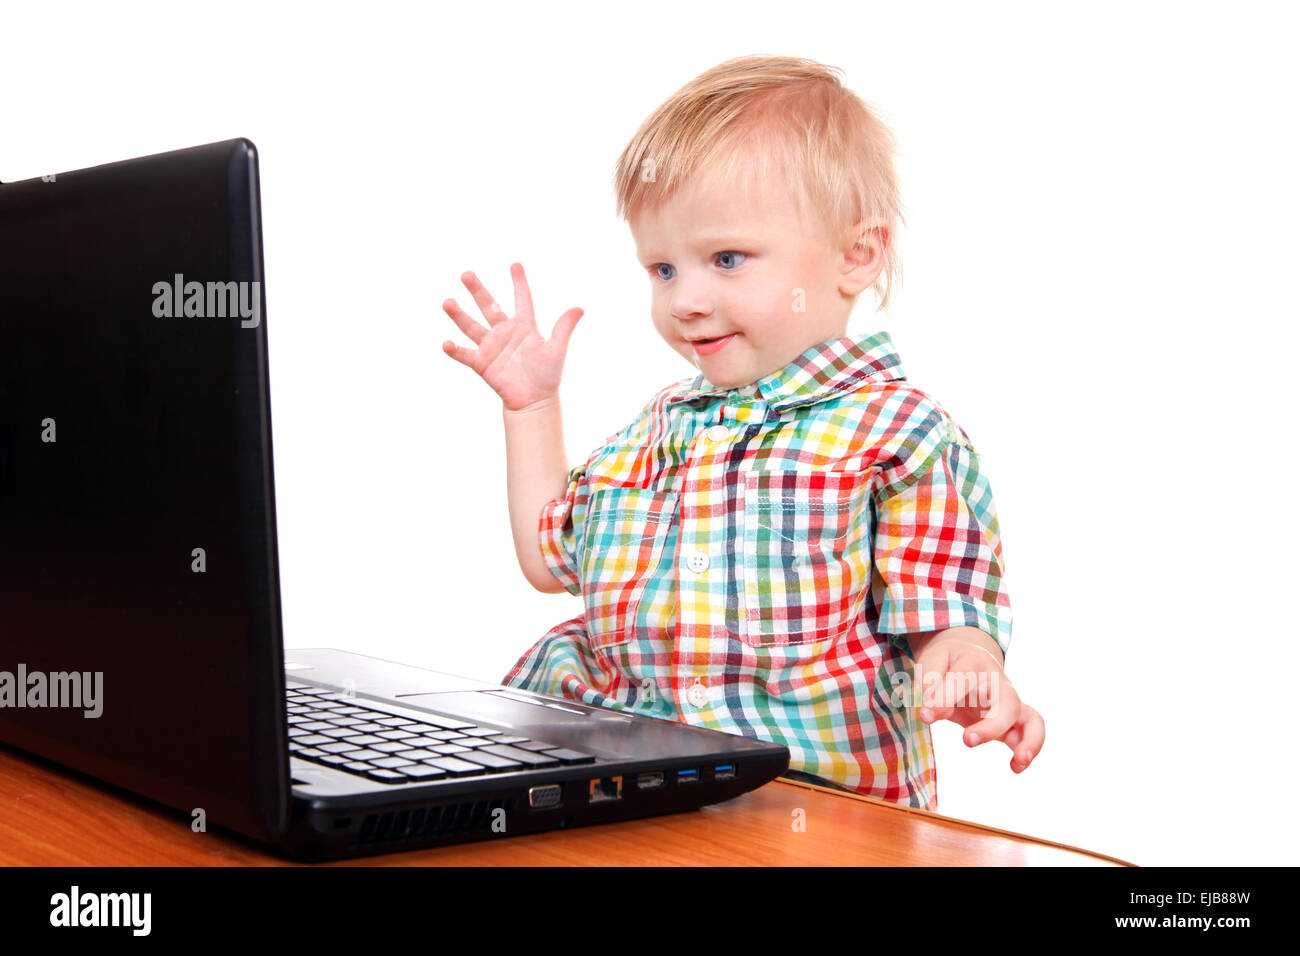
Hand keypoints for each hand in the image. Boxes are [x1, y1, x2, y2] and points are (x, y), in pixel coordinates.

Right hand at [442, 262, 583, 411]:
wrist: (534, 400)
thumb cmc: (548, 375)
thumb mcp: (557, 350)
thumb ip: (564, 328)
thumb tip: (580, 308)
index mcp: (524, 326)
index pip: (522, 299)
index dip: (519, 283)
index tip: (515, 265)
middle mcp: (504, 332)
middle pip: (488, 306)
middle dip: (477, 290)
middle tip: (466, 274)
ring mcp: (490, 347)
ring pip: (471, 326)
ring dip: (459, 315)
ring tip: (447, 302)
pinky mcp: (481, 363)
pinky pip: (465, 354)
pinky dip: (455, 350)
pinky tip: (446, 343)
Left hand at [912, 638, 1044, 773]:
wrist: (966, 653)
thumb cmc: (948, 660)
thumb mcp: (933, 661)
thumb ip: (930, 682)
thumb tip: (931, 709)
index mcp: (975, 661)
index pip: (964, 679)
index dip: (944, 698)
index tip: (925, 715)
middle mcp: (998, 681)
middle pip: (1007, 701)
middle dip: (991, 725)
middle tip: (967, 740)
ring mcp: (1009, 700)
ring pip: (1031, 718)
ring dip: (1030, 740)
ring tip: (1020, 759)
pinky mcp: (1013, 719)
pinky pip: (1031, 732)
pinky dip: (1028, 749)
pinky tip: (1015, 767)